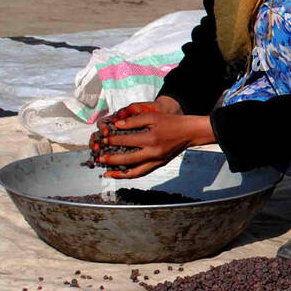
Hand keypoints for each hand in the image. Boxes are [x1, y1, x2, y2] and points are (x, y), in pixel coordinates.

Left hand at [96, 111, 215, 179]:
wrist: (189, 132)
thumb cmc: (171, 122)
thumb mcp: (153, 116)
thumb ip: (134, 121)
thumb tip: (117, 125)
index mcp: (151, 139)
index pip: (126, 141)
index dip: (112, 140)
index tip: (103, 140)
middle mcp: (154, 153)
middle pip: (128, 160)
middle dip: (112, 160)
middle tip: (100, 159)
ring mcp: (157, 161)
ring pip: (136, 172)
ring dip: (120, 174)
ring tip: (108, 173)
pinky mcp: (160, 164)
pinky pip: (143, 172)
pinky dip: (132, 174)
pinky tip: (123, 173)